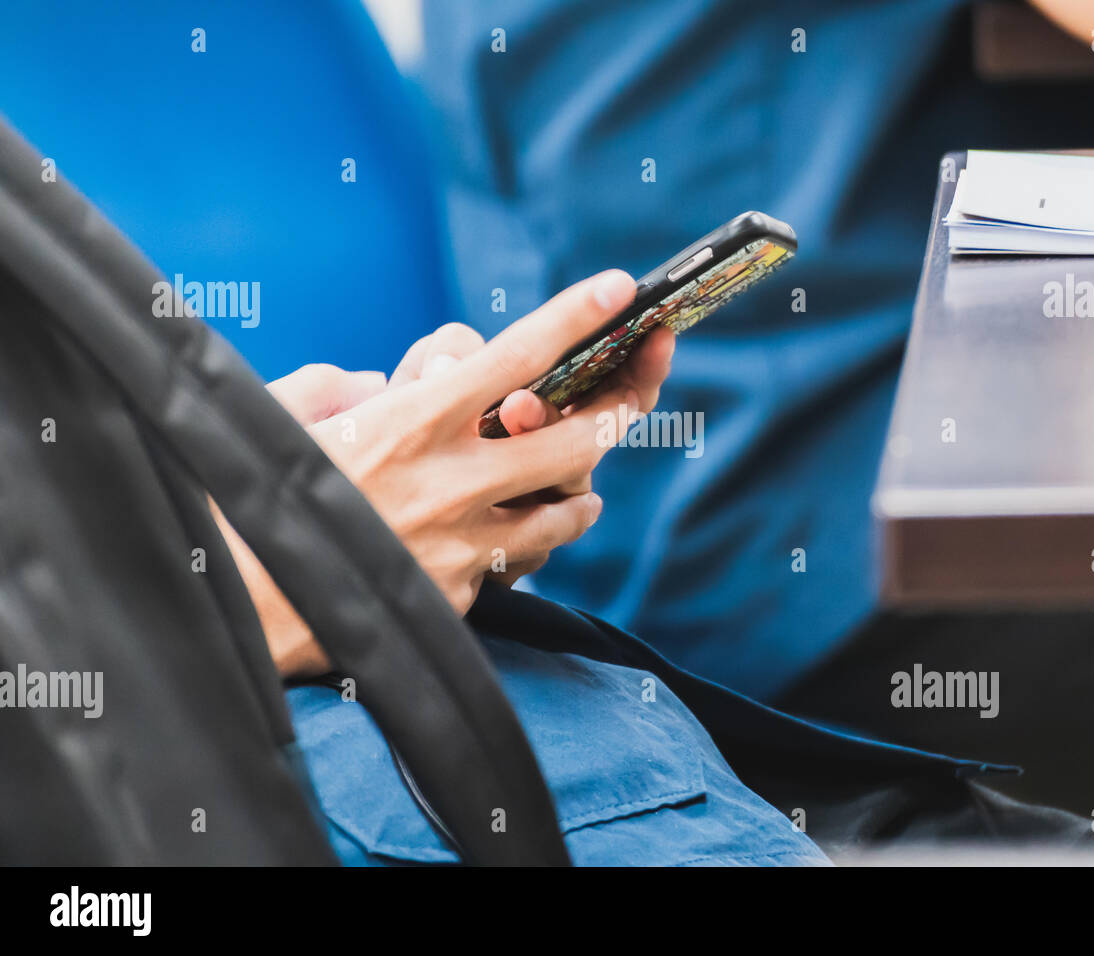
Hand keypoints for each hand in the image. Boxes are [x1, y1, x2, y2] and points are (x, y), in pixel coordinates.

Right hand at [221, 270, 672, 677]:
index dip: (577, 316)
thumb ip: (341, 385)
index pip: (516, 355)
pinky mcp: (460, 592)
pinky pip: (519, 562)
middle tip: (632, 394)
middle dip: (618, 411)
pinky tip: (523, 537)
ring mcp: (462, 542)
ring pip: (565, 512)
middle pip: (575, 441)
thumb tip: (384, 389)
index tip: (621, 290)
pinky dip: (527, 546)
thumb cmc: (254, 494)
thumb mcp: (287, 414)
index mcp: (410, 421)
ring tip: (582, 485)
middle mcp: (449, 479)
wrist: (244, 608)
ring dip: (580, 492)